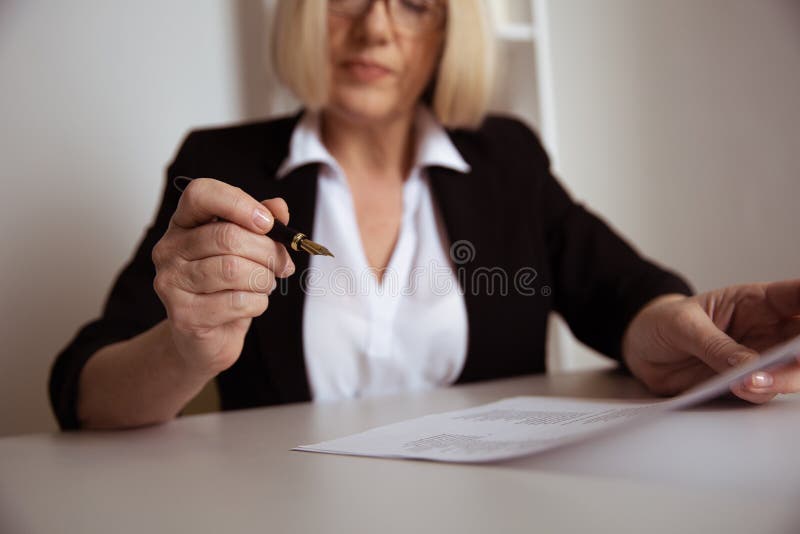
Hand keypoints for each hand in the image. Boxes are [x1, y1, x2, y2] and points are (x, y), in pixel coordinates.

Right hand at [151, 178, 294, 374]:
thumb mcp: (246, 250)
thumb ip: (262, 225)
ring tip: (265, 284)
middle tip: (282, 263)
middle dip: (267, 251)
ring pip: (234, 270)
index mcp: (183, 223)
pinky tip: (253, 303)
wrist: (206, 338)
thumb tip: (279, 207)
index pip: (200, 194)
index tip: (267, 222)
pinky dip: (258, 302)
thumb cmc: (226, 288)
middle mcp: (168, 249)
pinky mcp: (183, 315)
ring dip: (263, 278)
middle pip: (228, 236)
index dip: (238, 203)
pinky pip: (237, 301)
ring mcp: (171, 283)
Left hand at [622, 279, 799, 402]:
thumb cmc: (664, 322)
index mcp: (756, 301)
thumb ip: (714, 344)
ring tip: (751, 382)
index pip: (797, 296)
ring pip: (794, 370)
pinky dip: (759, 393)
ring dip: (784, 378)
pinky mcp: (746, 384)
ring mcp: (759, 359)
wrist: (641, 349)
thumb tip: (747, 365)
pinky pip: (766, 392)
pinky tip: (742, 388)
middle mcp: (767, 330)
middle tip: (793, 358)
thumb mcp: (682, 325)